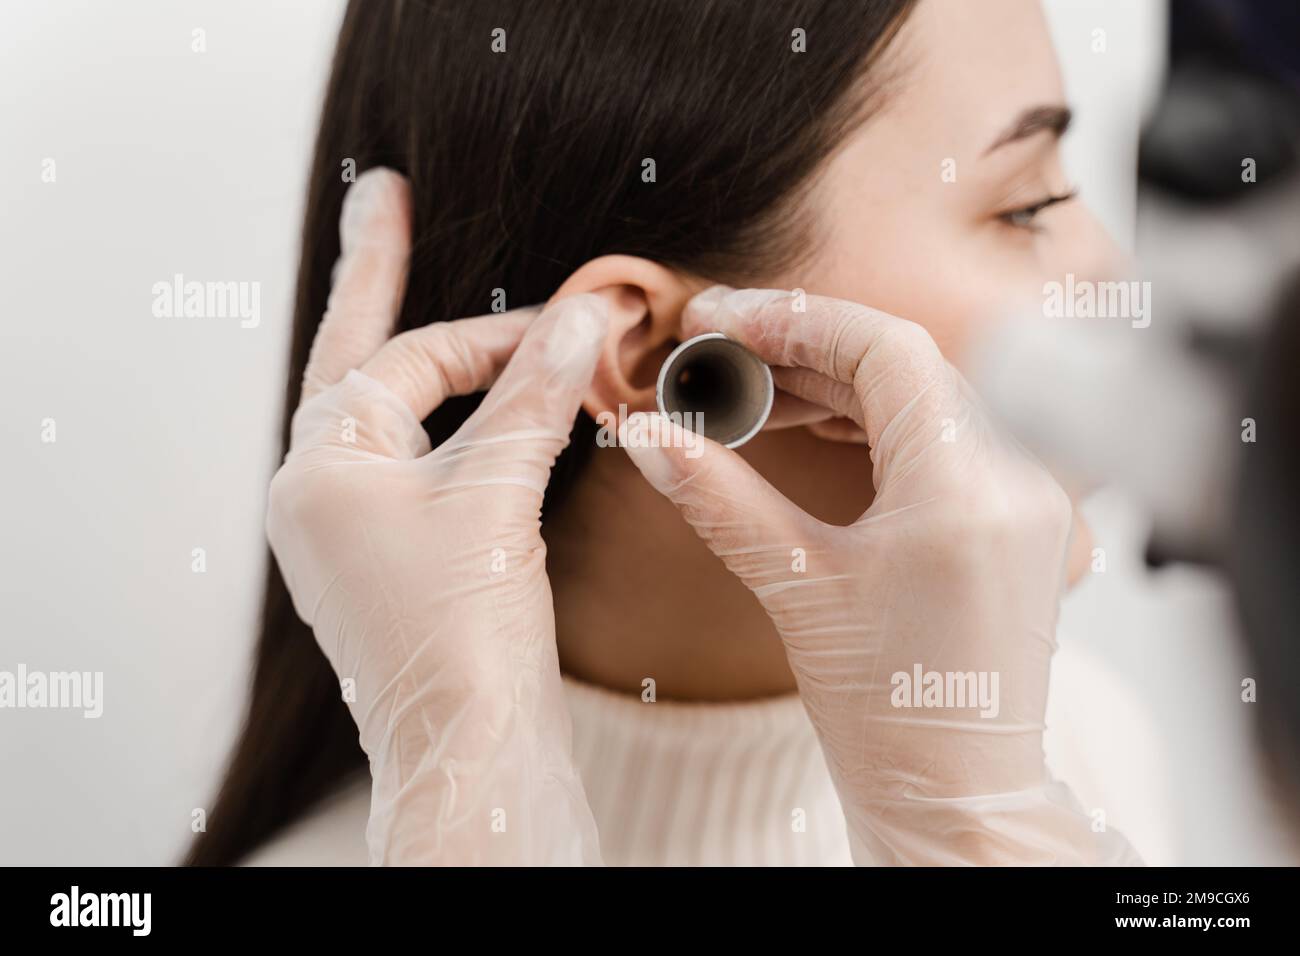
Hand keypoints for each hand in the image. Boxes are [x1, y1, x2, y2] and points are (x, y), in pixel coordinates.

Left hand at [267, 169, 604, 864]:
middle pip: (364, 363)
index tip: (568, 316)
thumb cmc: (463, 636)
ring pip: (402, 417)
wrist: (472, 755)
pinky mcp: (403, 563)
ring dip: (442, 364)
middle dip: (377, 281)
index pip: (402, 360)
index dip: (491, 331)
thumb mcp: (497, 494)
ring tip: (434, 284)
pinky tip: (493, 402)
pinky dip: (468, 428)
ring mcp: (359, 531)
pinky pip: (430, 468)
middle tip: (382, 195)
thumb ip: (536, 395)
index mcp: (319, 471)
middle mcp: (324, 495)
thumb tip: (583, 313)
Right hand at [621, 286, 1139, 865]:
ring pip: (924, 400)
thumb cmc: (888, 715)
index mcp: (964, 490)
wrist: (957, 795)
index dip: (795, 320)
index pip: (886, 350)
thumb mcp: (794, 590)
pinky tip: (813, 427)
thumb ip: (717, 496)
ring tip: (753, 390)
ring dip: (837, 385)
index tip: (722, 319)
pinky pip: (944, 440)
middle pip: (904, 369)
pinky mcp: (1018, 520)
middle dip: (804, 350)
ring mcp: (1027, 500)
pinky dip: (875, 424)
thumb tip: (647, 433)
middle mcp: (1014, 481)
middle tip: (720, 349)